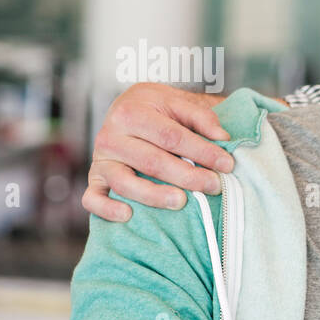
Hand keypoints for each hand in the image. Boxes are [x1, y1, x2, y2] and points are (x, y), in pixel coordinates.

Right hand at [82, 82, 234, 221]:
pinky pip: (92, 198)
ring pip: (125, 182)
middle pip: (152, 161)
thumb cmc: (157, 110)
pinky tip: (128, 215)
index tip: (227, 165)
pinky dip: (106, 209)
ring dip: (154, 195)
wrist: (127, 109)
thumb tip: (223, 138)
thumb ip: (201, 118)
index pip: (172, 137)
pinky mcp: (95, 179)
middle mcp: (111, 136)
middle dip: (187, 176)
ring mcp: (101, 160)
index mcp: (132, 113)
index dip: (202, 152)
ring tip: (181, 202)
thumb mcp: (178, 103)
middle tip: (214, 186)